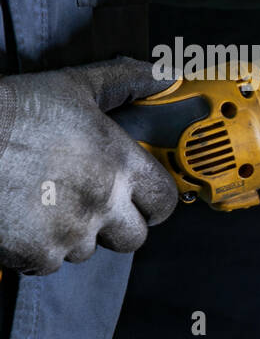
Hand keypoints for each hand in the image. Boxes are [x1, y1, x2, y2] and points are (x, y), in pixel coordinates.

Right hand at [0, 57, 178, 274]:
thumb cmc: (13, 109)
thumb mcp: (74, 86)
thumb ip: (126, 82)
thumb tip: (165, 77)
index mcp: (119, 165)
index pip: (164, 202)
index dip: (154, 202)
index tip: (141, 199)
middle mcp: (103, 203)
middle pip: (133, 237)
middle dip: (117, 226)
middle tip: (90, 204)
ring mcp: (70, 232)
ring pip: (86, 249)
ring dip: (72, 234)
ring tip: (44, 202)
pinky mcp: (37, 253)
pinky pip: (48, 262)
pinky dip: (36, 247)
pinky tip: (20, 217)